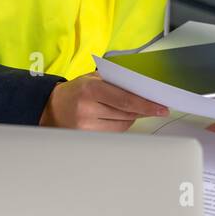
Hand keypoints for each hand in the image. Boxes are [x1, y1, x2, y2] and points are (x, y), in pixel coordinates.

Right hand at [39, 72, 168, 130]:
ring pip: (123, 124)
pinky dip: (121, 124)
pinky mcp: (87, 137)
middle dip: (143, 109)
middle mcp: (87, 108)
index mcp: (91, 89)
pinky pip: (115, 132)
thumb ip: (118, 81)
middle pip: (127, 113)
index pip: (125, 100)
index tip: (161, 108)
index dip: (146, 105)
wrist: (53, 108)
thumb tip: (145, 88)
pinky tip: (114, 116)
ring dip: (132, 116)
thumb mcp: (94, 78)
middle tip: (155, 106)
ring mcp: (86, 126)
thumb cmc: (77, 90)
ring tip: (124, 108)